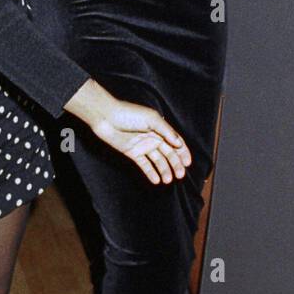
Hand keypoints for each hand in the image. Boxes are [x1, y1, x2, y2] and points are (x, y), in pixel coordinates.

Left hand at [65, 79, 190, 183]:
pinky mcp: (133, 153)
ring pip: (158, 161)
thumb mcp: (151, 119)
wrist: (106, 117)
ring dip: (164, 170)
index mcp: (160, 128)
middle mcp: (153, 137)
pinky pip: (144, 165)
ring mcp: (143, 146)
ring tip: (168, 180)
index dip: (183, 152)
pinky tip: (157, 180)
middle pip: (168, 153)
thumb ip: (166, 131)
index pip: (176, 142)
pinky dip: (151, 173)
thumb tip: (179, 144)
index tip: (188, 163)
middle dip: (175, 164)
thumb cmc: (129, 113)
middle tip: (180, 175)